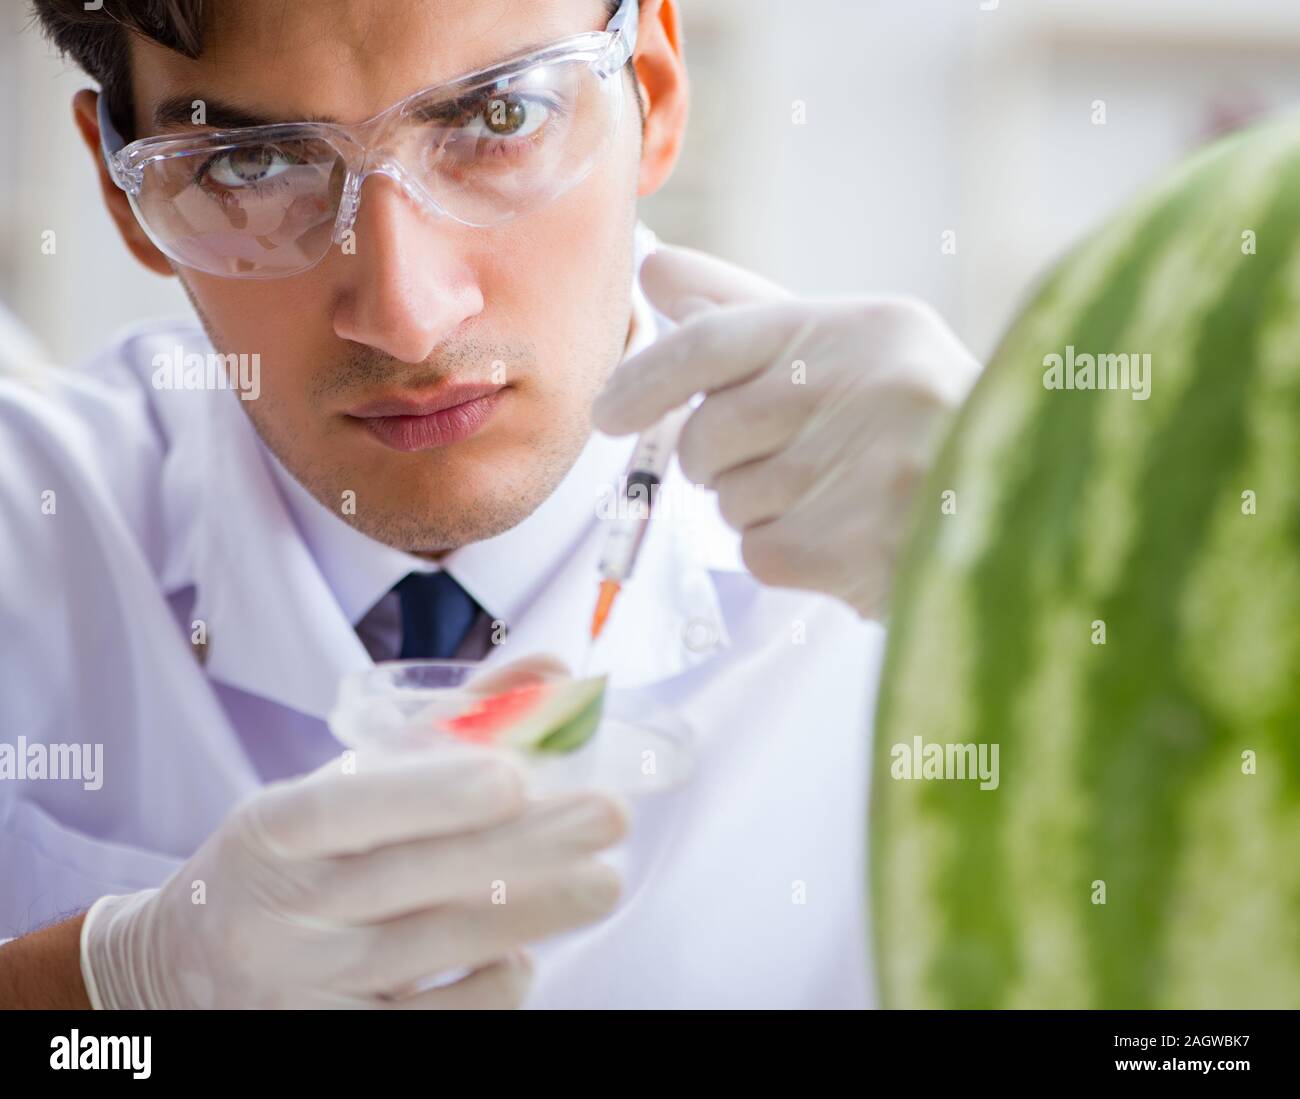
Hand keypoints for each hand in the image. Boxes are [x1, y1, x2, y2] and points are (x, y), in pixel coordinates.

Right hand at [80, 750, 626, 1007]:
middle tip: (608, 816)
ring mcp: (302, 988)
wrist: (185, 967)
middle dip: (521, 847)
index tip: (516, 774)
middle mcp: (281, 911)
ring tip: (602, 883)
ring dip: (530, 916)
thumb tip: (550, 670)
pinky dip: (488, 989)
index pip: (347, 807)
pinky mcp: (326, 1039)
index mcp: (272, 830)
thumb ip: (444, 726)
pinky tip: (527, 956)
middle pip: (410, 879)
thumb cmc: (289, 858)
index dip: (430, 793)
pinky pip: (425, 1027)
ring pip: (430, 953)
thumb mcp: (334, 784)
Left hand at [593, 244, 979, 618]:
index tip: (607, 412)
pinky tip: (840, 536)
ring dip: (757, 504)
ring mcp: (863, 473)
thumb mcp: (853, 348)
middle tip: (774, 457)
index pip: (714, 342)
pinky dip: (782, 550)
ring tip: (833, 494)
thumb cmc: (918, 423)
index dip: (646, 378)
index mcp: (865, 327)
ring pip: (728, 497)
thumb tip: (654, 274)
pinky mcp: (850, 549)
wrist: (1020, 515)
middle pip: (709, 433)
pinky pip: (756, 550)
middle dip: (717, 457)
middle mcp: (866, 390)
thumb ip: (750, 311)